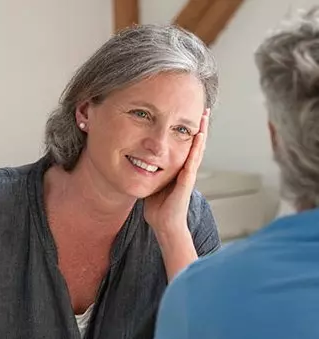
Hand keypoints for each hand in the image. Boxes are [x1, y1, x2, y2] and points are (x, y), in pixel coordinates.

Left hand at [144, 108, 209, 235]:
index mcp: (178, 169)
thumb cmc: (158, 206)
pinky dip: (196, 148)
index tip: (188, 116)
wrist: (164, 224)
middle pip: (195, 145)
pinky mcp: (186, 182)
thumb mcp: (152, 182)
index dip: (187, 132)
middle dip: (199, 127)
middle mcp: (185, 170)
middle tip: (203, 109)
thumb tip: (138, 159)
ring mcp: (188, 175)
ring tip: (204, 116)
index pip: (185, 146)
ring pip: (197, 150)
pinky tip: (199, 136)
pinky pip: (192, 162)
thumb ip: (150, 170)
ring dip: (201, 132)